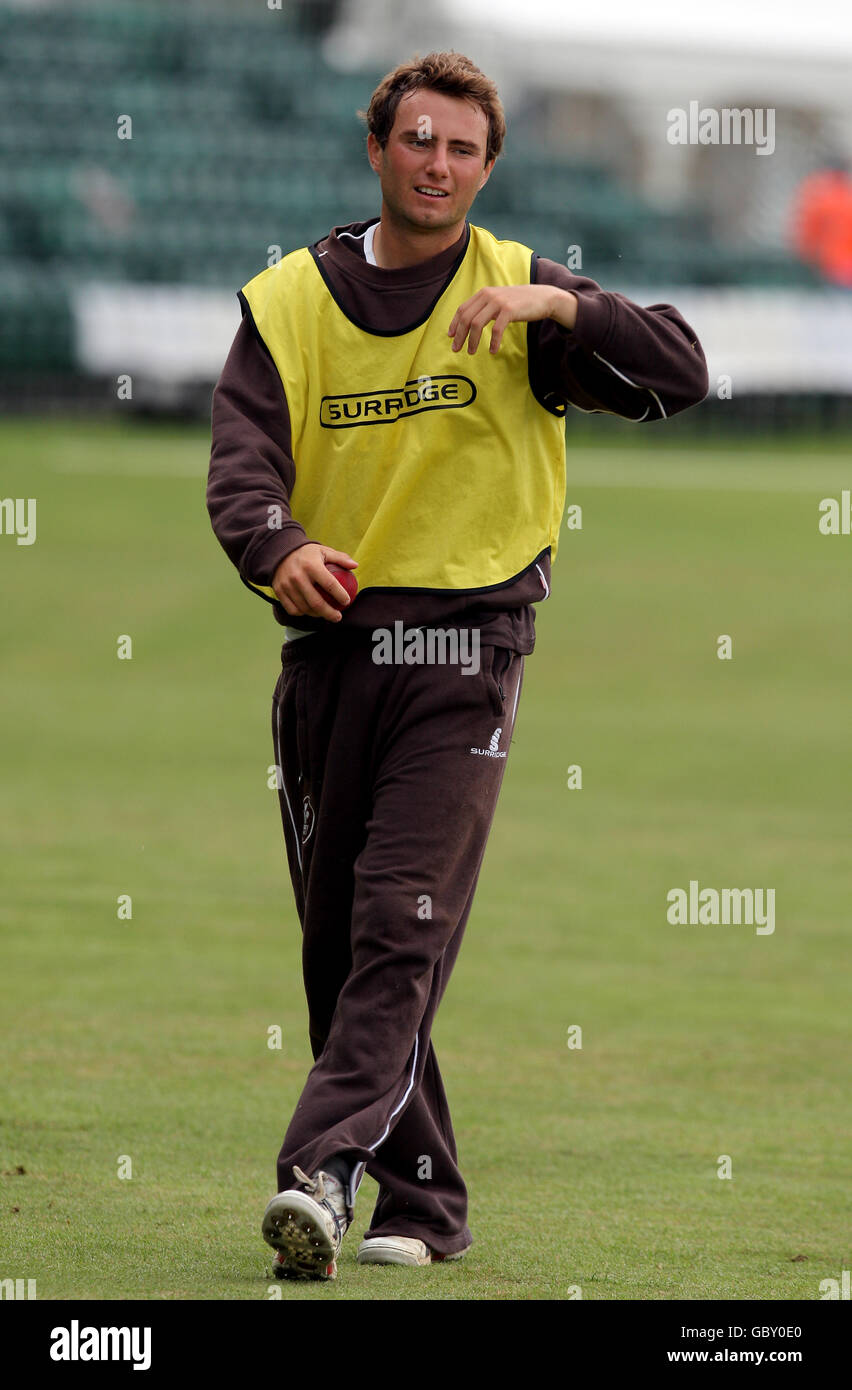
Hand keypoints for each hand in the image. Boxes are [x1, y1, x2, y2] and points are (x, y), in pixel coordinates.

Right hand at [271, 543, 357, 622]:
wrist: (279, 551)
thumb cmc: (307, 553)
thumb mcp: (323, 551)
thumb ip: (340, 558)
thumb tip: (355, 565)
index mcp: (311, 566)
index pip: (329, 584)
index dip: (340, 595)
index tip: (347, 601)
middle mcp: (298, 577)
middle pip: (316, 602)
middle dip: (330, 613)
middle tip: (338, 617)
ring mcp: (287, 586)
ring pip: (305, 608)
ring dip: (318, 615)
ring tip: (326, 614)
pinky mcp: (279, 591)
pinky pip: (293, 609)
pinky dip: (303, 613)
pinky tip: (311, 612)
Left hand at [447, 285, 576, 354]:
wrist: (542, 297)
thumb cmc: (520, 302)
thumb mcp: (499, 301)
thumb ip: (485, 307)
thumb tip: (471, 321)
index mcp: (484, 293)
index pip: (463, 309)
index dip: (454, 324)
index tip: (450, 337)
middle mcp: (489, 295)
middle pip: (467, 317)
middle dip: (459, 335)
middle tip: (456, 349)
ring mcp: (499, 302)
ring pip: (477, 324)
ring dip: (472, 340)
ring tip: (471, 352)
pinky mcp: (509, 310)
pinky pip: (496, 329)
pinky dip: (493, 342)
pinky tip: (492, 351)